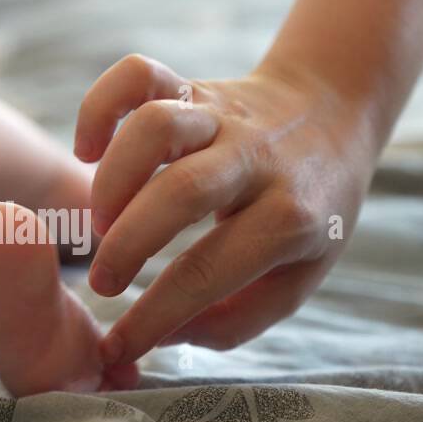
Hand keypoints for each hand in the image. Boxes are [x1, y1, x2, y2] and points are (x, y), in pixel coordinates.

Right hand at [74, 54, 379, 365]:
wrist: (335, 115)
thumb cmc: (308, 211)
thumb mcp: (299, 276)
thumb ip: (238, 318)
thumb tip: (166, 334)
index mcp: (288, 216)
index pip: (208, 271)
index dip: (153, 317)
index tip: (117, 346)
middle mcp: (255, 159)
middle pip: (180, 191)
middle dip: (126, 245)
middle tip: (104, 283)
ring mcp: (221, 115)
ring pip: (155, 125)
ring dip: (112, 180)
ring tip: (101, 221)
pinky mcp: (192, 85)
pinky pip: (136, 75)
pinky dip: (98, 107)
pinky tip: (88, 150)